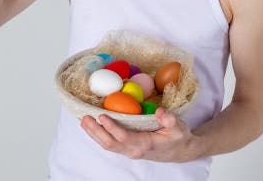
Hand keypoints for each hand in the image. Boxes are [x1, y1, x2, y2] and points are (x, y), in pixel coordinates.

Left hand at [80, 108, 197, 161]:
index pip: (124, 137)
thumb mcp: (178, 127)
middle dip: (95, 131)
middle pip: (109, 143)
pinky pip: (110, 143)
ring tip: (83, 120)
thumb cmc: (178, 138)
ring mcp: (129, 151)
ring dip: (94, 133)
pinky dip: (99, 134)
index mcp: (145, 144)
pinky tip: (92, 126)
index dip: (111, 127)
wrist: (180, 151)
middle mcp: (134, 150)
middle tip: (84, 117)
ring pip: (107, 145)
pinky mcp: (127, 148)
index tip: (102, 115)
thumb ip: (169, 119)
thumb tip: (159, 111)